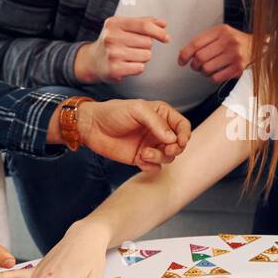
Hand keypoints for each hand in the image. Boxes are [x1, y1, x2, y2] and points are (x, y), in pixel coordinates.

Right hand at [75, 16, 169, 83]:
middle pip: (148, 42)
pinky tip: (127, 64)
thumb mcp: (123, 26)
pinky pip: (140, 68)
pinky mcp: (114, 69)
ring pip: (146, 55)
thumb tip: (162, 23)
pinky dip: (137, 67)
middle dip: (146, 46)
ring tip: (129, 56)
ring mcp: (112, 54)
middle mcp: (112, 37)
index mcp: (114, 23)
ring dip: (142, 57)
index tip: (166, 37)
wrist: (92, 60)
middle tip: (133, 47)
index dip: (159, 32)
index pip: (144, 26)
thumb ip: (144, 22)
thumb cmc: (112, 42)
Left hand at [76, 98, 190, 170]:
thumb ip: (157, 123)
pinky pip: (154, 167)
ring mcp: (150, 145)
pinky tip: (139, 159)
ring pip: (168, 157)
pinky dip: (150, 166)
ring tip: (145, 153)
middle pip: (178, 144)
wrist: (92, 127)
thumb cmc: (113, 113)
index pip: (182, 125)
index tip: (180, 141)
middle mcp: (158, 131)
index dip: (185, 134)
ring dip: (159, 157)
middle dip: (175, 149)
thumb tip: (172, 138)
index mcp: (161, 115)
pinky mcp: (141, 158)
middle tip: (166, 149)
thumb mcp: (137, 110)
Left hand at [177, 24, 251, 83]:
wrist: (258, 47)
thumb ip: (204, 41)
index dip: (185, 54)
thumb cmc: (236, 41)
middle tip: (196, 66)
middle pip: (200, 58)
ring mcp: (235, 55)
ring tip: (207, 69)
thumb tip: (184, 54)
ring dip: (203, 72)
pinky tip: (216, 73)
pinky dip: (212, 78)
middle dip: (194, 65)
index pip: (196, 43)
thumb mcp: (221, 34)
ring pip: (207, 69)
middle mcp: (228, 41)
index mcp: (221, 31)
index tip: (181, 61)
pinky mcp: (239, 68)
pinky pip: (216, 77)